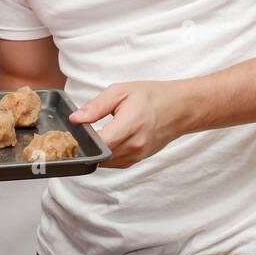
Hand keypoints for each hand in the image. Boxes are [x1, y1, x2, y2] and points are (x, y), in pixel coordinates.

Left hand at [69, 81, 187, 168]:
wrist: (180, 108)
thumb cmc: (152, 96)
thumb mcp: (121, 91)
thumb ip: (96, 106)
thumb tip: (76, 119)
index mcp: (131, 124)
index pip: (101, 142)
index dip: (84, 139)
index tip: (76, 130)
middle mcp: (135, 144)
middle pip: (101, 155)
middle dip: (87, 146)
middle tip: (81, 132)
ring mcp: (138, 154)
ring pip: (106, 162)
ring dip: (97, 152)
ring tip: (94, 134)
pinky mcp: (139, 159)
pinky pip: (115, 163)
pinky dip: (107, 155)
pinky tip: (107, 141)